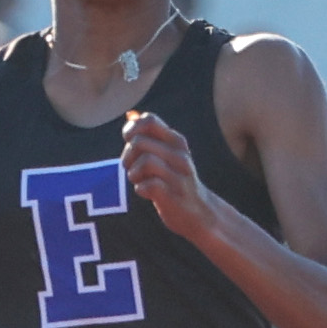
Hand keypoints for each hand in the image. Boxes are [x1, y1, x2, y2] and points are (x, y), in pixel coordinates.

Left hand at [123, 111, 216, 239]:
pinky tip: (145, 192)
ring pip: (145, 161)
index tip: (129, 144)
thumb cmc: (174, 180)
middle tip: (132, 168)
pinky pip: (149, 185)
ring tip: (138, 180)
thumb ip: (148, 136)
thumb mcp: (165, 154)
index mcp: (176, 141)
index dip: (132, 129)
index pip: (149, 120)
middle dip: (127, 156)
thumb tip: (131, 114)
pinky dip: (140, 189)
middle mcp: (179, 154)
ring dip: (133, 173)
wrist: (199, 212)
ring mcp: (178, 175)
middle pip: (139, 142)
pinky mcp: (174, 195)